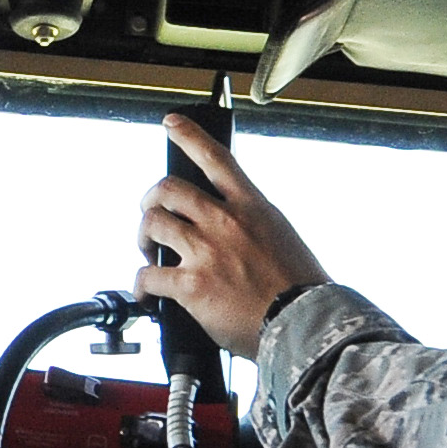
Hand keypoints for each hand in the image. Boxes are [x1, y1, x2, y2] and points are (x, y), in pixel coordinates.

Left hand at [132, 116, 327, 354]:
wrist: (305, 323)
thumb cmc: (300, 288)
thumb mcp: (282, 236)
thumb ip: (252, 224)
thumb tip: (233, 229)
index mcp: (251, 207)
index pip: (216, 158)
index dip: (189, 135)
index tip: (171, 124)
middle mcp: (225, 222)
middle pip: (169, 188)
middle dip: (151, 200)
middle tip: (151, 216)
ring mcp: (206, 251)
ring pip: (153, 223)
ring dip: (143, 238)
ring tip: (147, 254)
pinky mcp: (191, 285)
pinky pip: (149, 275)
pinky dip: (141, 285)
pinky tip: (146, 294)